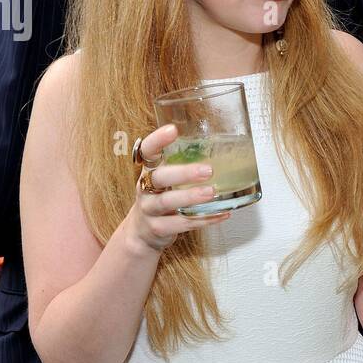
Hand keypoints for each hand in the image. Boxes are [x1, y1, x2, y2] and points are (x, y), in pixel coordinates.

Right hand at [127, 123, 230, 253]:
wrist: (141, 233)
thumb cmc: (160, 198)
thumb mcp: (165, 181)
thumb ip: (181, 166)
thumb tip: (220, 148)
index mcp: (148, 171)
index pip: (147, 151)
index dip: (157, 140)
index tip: (172, 130)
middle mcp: (145, 188)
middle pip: (160, 177)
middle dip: (183, 173)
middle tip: (208, 170)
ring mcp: (149, 209)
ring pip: (168, 202)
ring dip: (191, 197)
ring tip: (212, 193)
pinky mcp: (158, 228)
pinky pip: (182, 224)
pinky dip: (203, 219)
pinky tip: (221, 214)